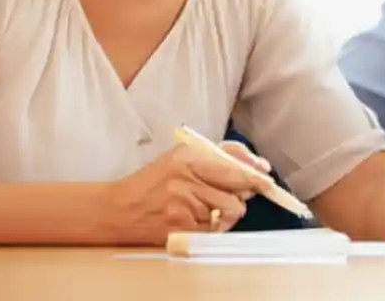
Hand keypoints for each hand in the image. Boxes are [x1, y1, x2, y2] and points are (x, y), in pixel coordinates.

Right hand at [105, 142, 272, 244]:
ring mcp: (185, 205)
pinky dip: (215, 225)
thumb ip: (217, 156)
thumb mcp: (180, 157)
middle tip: (244, 192)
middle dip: (245, 192)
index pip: (232, 165)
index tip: (266, 176)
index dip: (254, 174)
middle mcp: (187, 179)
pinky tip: (200, 218)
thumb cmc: (153, 182)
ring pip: (231, 210)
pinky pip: (217, 228)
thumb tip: (256, 166)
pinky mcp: (182, 228)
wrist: (118, 210)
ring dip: (228, 210)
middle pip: (237, 190)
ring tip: (211, 206)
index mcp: (187, 157)